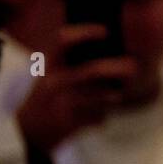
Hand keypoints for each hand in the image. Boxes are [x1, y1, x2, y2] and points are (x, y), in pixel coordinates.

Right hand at [16, 24, 142, 152]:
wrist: (28, 132)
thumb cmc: (47, 97)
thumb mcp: (50, 76)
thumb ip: (73, 64)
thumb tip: (112, 55)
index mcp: (48, 64)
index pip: (63, 40)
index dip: (84, 32)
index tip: (105, 31)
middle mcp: (54, 81)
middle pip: (92, 70)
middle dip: (116, 68)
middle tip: (134, 67)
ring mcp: (61, 102)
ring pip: (99, 96)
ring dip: (112, 95)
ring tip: (117, 94)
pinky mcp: (70, 122)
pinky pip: (97, 117)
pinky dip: (101, 117)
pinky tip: (98, 116)